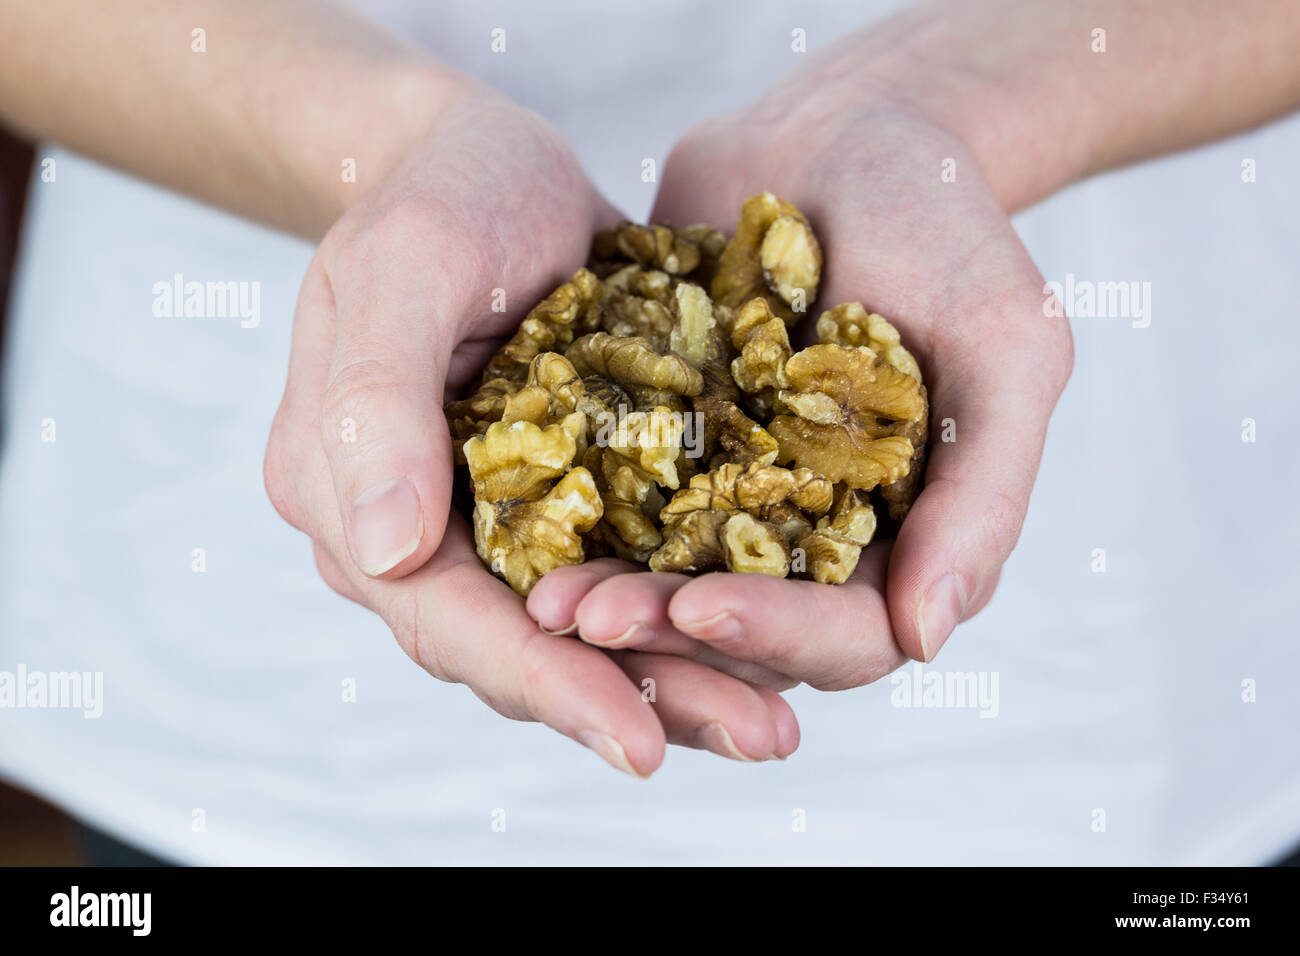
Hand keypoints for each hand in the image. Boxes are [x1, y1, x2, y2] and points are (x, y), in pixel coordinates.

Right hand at [263, 88, 798, 772]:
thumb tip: (379, 551)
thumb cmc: (440, 193)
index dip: (544, 682)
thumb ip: (376, 402)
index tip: (639, 742)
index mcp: (345, 493)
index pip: (445, 616)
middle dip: (637, 700)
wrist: (484, 162)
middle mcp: (413, 532)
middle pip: (521, 649)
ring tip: (775, 725)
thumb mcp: (404, 267)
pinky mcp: (555, 500)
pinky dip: (683, 619)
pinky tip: (762, 647)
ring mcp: (485, 522)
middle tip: (759, 740)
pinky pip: (617, 578)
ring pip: (576, 632)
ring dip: (676, 681)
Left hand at [527, 88, 1072, 688]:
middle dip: (667, 631)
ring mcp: (728, 497)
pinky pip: (612, 504)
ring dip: (610, 601)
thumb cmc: (946, 228)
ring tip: (542, 597)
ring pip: (666, 585)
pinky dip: (571, 523)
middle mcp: (808, 539)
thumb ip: (983, 489)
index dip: (777, 633)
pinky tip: (511, 520)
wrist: (841, 133)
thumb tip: (929, 639)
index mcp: (899, 540)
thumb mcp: (1003, 343)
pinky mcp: (660, 449)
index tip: (701, 603)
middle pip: (742, 631)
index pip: (846, 635)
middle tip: (585, 618)